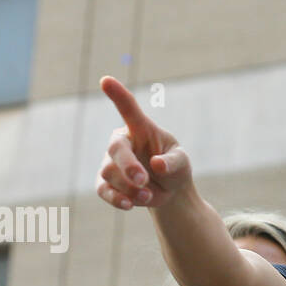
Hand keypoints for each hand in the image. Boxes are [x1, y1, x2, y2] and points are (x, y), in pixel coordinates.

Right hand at [95, 76, 193, 209]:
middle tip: (143, 180)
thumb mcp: (181, 163)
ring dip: (131, 187)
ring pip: (111, 173)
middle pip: (116, 149)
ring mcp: (110, 162)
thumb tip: (156, 164)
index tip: (106, 81)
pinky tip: (128, 205)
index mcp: (140, 129)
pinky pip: (103, 189)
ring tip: (149, 195)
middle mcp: (122, 142)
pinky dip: (115, 198)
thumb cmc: (174, 168)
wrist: (169, 192)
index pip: (128, 109)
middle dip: (128, 165)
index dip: (117, 95)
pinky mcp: (105, 183)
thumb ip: (173, 162)